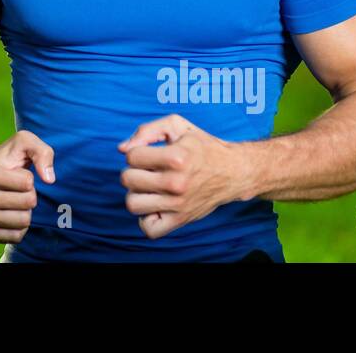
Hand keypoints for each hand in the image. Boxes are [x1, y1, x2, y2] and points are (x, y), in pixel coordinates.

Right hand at [0, 130, 55, 243]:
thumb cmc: (7, 159)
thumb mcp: (24, 142)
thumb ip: (42, 152)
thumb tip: (49, 179)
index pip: (27, 183)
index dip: (29, 178)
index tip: (17, 174)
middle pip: (28, 203)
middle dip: (29, 195)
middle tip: (17, 189)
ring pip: (24, 222)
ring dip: (25, 211)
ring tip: (13, 201)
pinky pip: (16, 236)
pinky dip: (20, 227)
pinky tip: (11, 215)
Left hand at [118, 114, 240, 238]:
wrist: (233, 171)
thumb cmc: (202, 146)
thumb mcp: (176, 125)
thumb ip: (146, 130)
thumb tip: (122, 149)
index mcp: (177, 158)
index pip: (132, 156)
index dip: (137, 152)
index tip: (150, 153)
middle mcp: (177, 183)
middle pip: (128, 180)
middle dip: (133, 171)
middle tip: (148, 170)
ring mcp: (178, 205)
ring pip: (132, 204)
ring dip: (136, 193)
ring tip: (149, 187)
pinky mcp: (181, 220)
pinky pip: (149, 229)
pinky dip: (146, 218)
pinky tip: (154, 204)